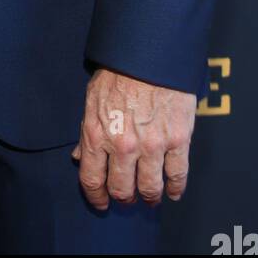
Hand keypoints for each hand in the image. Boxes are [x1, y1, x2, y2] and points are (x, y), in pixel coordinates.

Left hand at [71, 67, 197, 208]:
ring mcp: (152, 145)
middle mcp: (123, 145)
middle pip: (121, 189)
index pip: (91, 179)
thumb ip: (86, 130)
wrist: (150, 54)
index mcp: (97, 134)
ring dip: (148, 197)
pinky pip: (178, 175)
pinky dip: (176, 188)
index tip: (101, 203)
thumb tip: (79, 156)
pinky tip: (173, 191)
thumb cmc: (117, 71)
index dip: (96, 197)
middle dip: (123, 197)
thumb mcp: (92, 98)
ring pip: (149, 188)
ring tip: (149, 197)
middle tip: (126, 197)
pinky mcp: (178, 140)